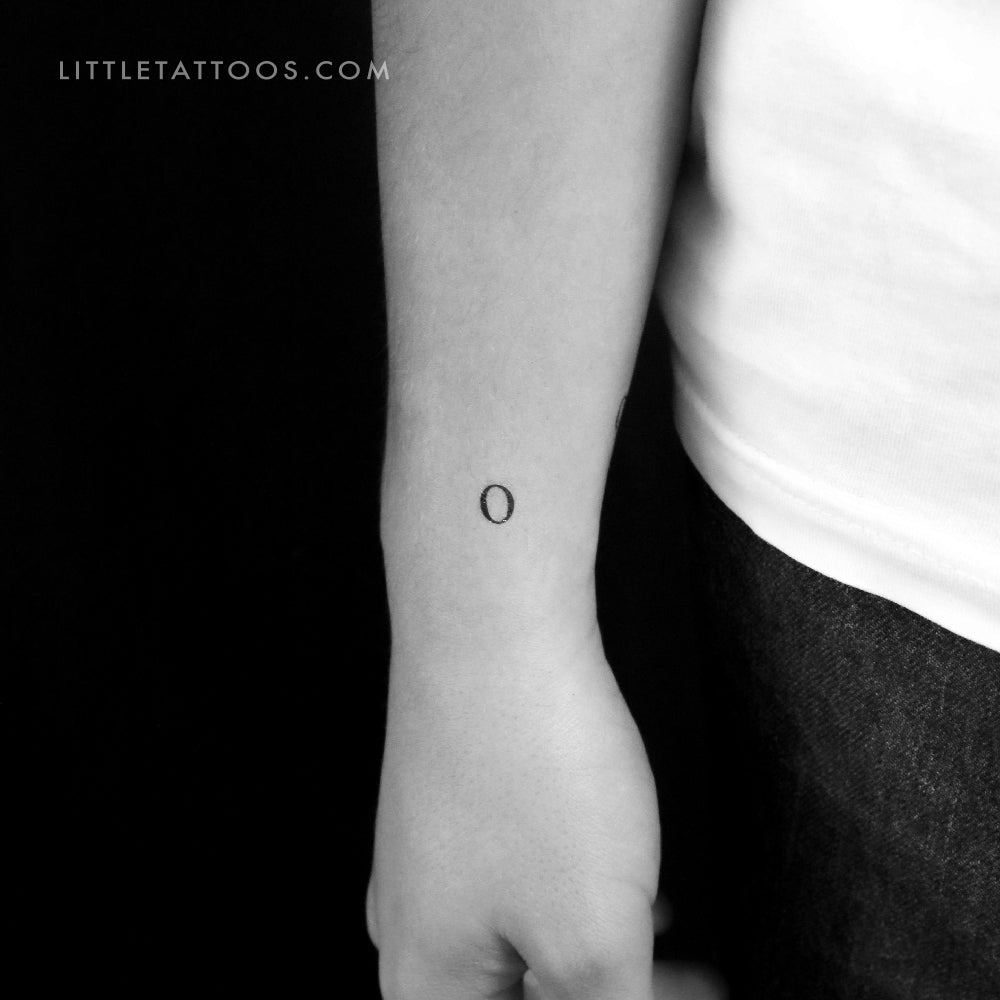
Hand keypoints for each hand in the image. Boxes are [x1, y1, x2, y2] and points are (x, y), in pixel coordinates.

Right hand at [368, 632, 660, 998]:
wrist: (487, 624)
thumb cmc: (530, 767)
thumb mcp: (590, 936)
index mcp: (424, 983)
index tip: (661, 991)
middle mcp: (410, 925)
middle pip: (509, 994)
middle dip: (597, 988)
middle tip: (671, 976)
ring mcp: (427, 855)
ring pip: (517, 937)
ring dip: (589, 940)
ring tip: (657, 921)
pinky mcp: (453, 802)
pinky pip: (514, 875)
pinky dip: (572, 887)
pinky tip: (617, 861)